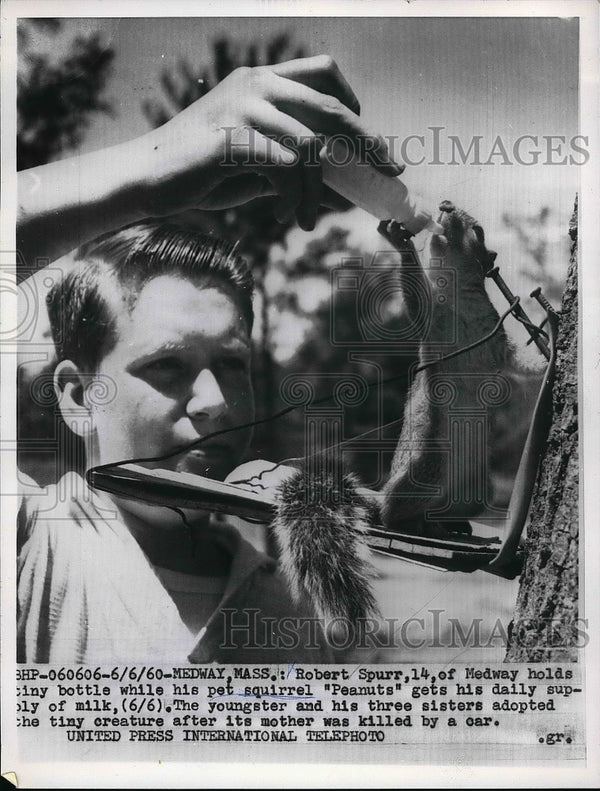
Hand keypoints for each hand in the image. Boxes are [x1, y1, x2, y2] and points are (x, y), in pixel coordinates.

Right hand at [141, 55, 402, 229]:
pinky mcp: (230, 136)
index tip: (365, 135)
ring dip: (317, 191)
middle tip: (391, 172)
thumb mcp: (256, 167)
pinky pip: (285, 166)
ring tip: (304, 221)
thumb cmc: (201, 172)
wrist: (146, 178)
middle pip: (331, 108)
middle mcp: (256, 85)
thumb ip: (292, 169)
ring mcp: (242, 107)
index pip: (323, 72)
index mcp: (262, 82)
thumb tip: (336, 189)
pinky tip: (286, 216)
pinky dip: (294, 196)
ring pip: (311, 146)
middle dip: (369, 143)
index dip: (352, 100)